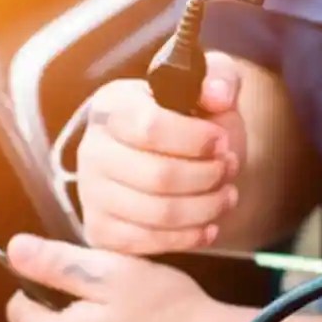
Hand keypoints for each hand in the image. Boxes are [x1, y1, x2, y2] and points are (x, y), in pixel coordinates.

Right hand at [78, 52, 245, 253]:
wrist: (178, 160)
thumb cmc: (193, 120)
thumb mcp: (211, 87)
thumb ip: (220, 78)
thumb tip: (217, 95)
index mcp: (113, 105)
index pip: (149, 127)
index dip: (195, 139)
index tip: (223, 141)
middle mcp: (92, 148)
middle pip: (158, 176)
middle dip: (208, 176)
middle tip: (230, 168)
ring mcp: (91, 192)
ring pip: (159, 213)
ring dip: (206, 207)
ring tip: (227, 194)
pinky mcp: (100, 229)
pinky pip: (148, 242)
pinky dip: (189, 236)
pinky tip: (209, 223)